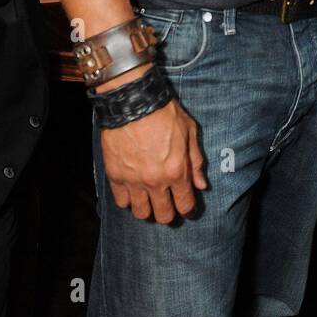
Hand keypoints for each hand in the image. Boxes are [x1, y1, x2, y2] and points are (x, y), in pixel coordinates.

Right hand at [101, 95, 207, 221]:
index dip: (188, 210)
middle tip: (168, 204)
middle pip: (163, 215)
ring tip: (149, 199)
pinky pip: (120, 201)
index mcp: (176, 171)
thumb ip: (195, 161)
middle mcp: (155, 181)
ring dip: (147, 209)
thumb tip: (201, 185)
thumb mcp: (189, 132)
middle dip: (168, 214)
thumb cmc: (164, 113)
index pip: (185, 205)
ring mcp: (133, 181)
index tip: (187, 208)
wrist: (133, 101)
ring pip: (140, 213)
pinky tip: (132, 191)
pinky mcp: (115, 176)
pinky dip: (127, 200)